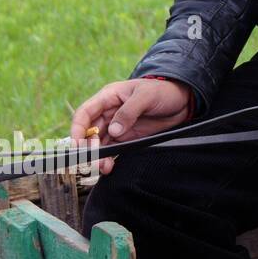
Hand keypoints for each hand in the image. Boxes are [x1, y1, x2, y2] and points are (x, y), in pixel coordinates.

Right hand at [70, 78, 194, 174]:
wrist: (181, 101)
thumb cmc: (163, 91)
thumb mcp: (147, 96)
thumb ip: (129, 111)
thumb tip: (114, 130)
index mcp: (109, 97)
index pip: (85, 113)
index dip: (77, 128)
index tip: (76, 144)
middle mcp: (108, 112)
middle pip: (88, 131)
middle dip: (87, 147)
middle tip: (91, 160)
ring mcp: (116, 125)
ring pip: (98, 143)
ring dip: (97, 156)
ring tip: (102, 167)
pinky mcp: (125, 137)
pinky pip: (111, 149)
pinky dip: (108, 158)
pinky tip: (108, 166)